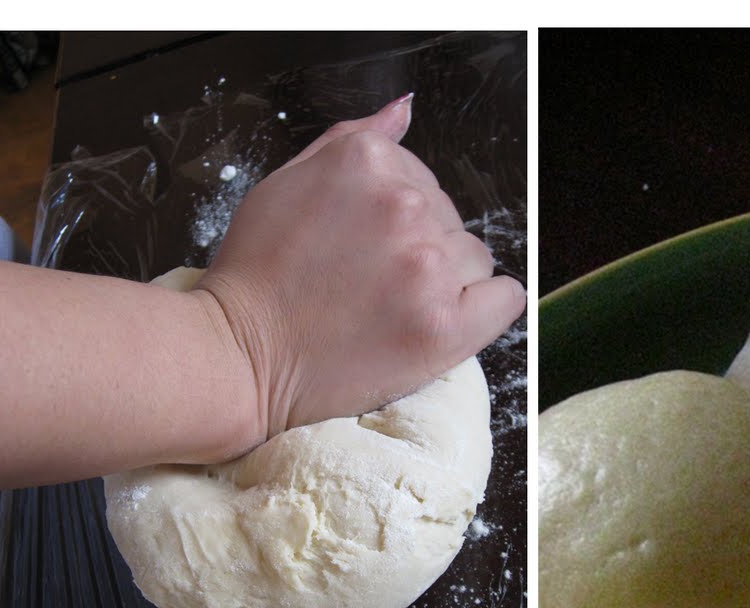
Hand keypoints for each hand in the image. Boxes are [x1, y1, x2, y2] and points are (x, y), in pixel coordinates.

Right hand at [196, 94, 525, 438]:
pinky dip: (488, 308)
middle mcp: (403, 206)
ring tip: (396, 307)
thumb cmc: (259, 273)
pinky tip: (449, 319)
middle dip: (423, 248)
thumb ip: (353, 140)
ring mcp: (427, 266)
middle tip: (374, 284)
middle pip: (451, 221)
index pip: (424, 182)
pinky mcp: (445, 325)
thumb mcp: (290, 181)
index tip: (367, 247)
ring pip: (476, 260)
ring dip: (450, 282)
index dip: (400, 219)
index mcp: (367, 161)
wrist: (243, 353)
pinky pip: (506, 299)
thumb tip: (402, 113)